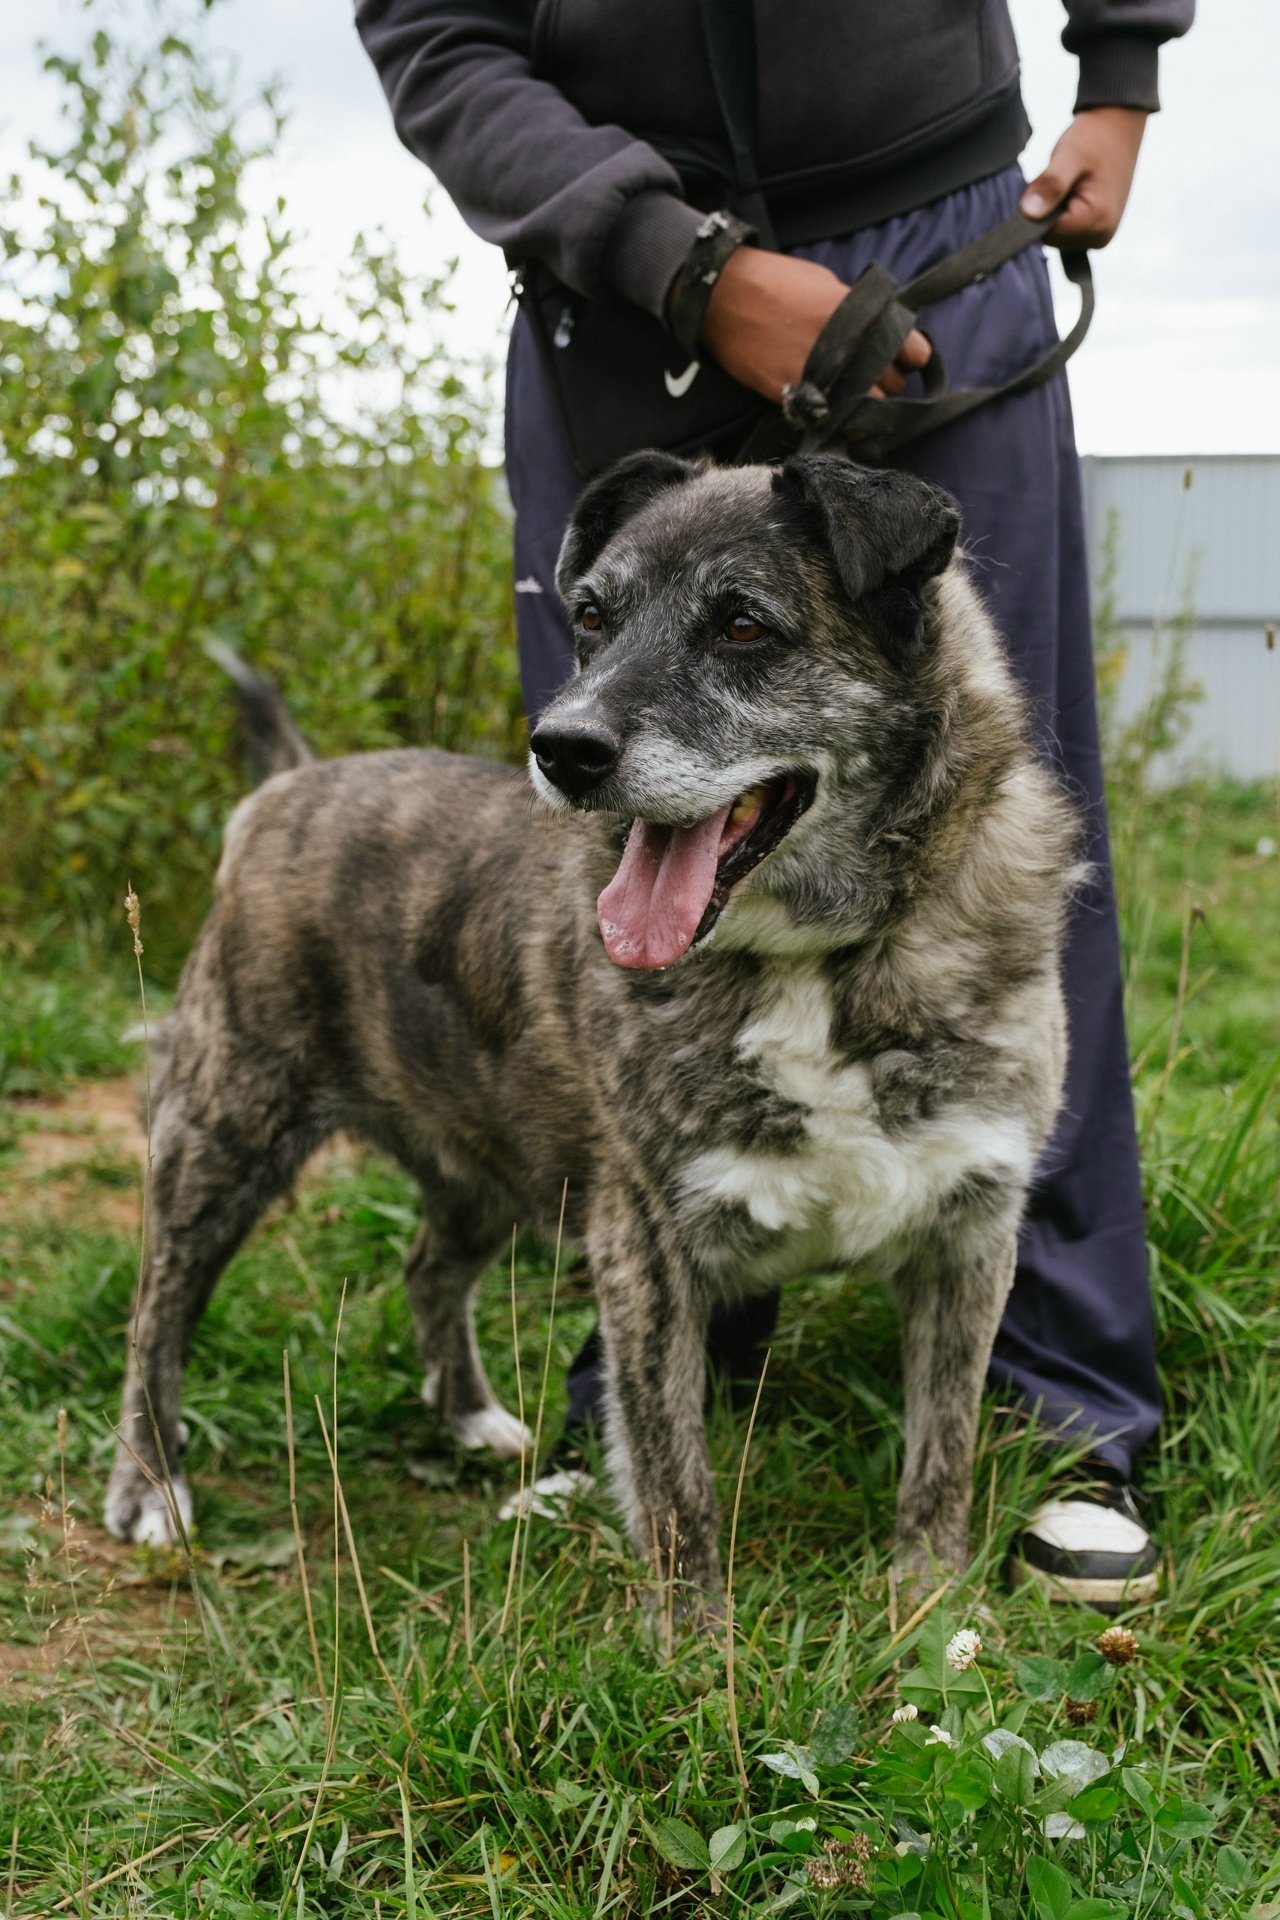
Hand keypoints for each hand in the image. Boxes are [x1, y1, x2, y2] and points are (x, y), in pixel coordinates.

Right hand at [697, 245, 931, 404]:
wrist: (725, 298)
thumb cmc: (776, 283)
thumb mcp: (828, 285)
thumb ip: (858, 311)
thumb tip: (879, 331)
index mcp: (860, 314)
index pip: (912, 350)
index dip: (909, 355)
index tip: (902, 357)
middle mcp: (847, 348)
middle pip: (892, 385)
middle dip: (885, 382)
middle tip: (870, 375)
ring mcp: (824, 376)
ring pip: (869, 409)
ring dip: (865, 404)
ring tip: (850, 393)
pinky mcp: (798, 397)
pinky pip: (838, 423)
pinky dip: (841, 420)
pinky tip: (833, 408)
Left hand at [1020, 106, 1146, 248]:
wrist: (1118, 126)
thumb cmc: (1094, 137)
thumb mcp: (1069, 155)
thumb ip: (1050, 184)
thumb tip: (1028, 213)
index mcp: (1096, 222)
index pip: (1045, 234)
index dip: (1037, 209)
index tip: (1048, 181)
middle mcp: (1101, 236)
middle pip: (1051, 237)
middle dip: (1046, 210)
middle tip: (1061, 179)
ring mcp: (1100, 236)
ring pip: (1057, 234)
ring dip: (1053, 210)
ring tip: (1070, 183)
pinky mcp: (1097, 230)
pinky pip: (1066, 229)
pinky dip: (1062, 212)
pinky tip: (1073, 191)